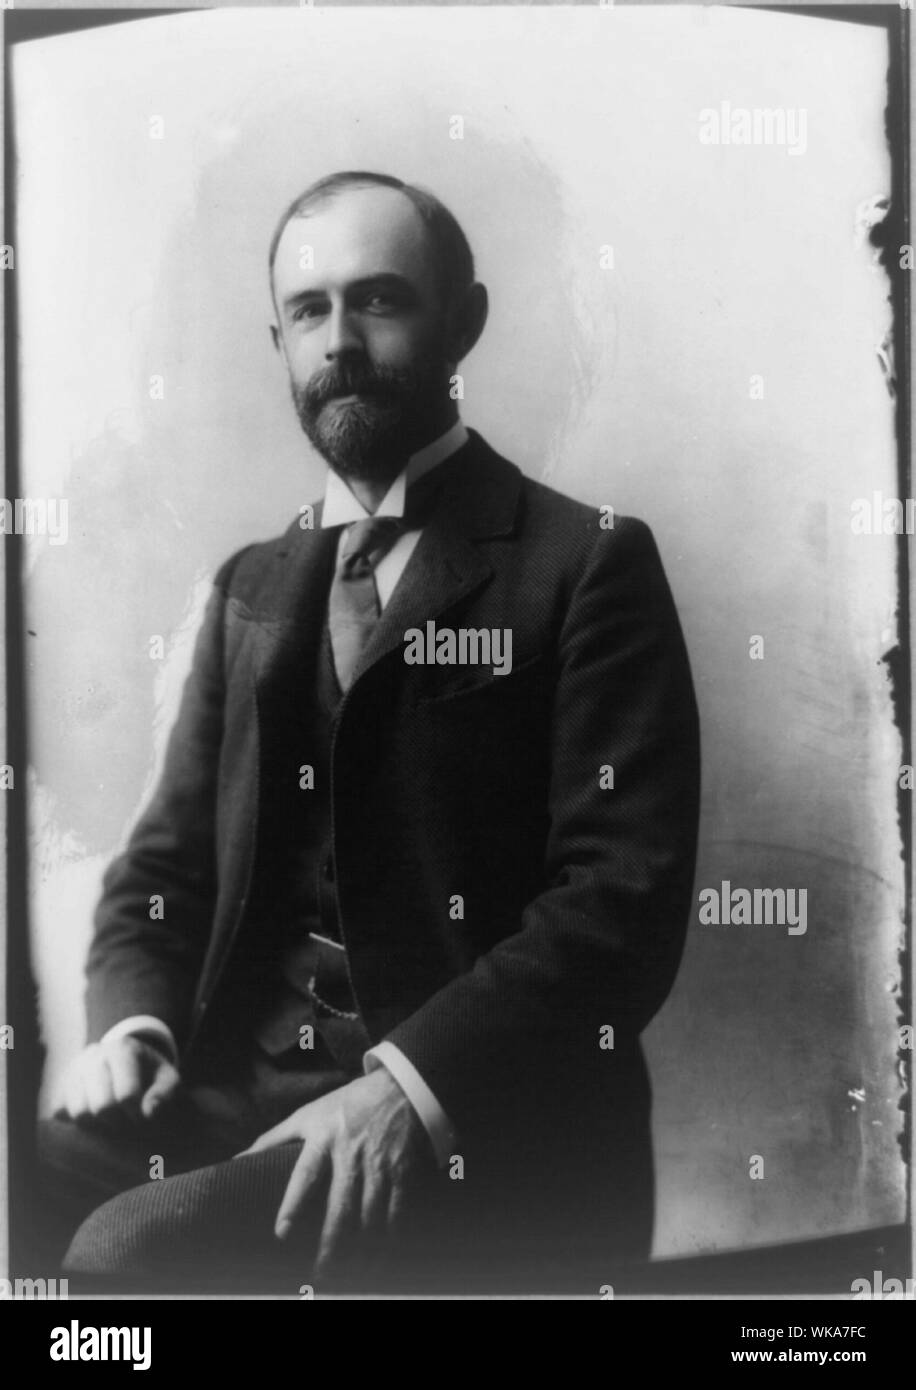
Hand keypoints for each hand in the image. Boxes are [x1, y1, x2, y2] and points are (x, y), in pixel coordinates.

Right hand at [54, 1034, 180, 1123]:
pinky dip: (75, 1125)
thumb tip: (149, 1112)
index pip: (126, 1095)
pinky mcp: (59, 1087)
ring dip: (97, 1127)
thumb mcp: (167, 1078)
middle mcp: (93, 1055)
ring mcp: (72, 1070)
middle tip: (128, 1126)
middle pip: (102, 1107)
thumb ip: (166, 1093)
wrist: (126, 1063)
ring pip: (79, 1113)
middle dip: (118, 1124)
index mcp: (123, 1049)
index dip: (137, 1117)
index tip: (144, 1120)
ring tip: (112, 1124)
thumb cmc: (150, 1074)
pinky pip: (60, 1113)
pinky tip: (95, 1122)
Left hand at [240, 1067, 431, 1282]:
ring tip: (350, 1278)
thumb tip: (237, 1160)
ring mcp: (379, 1164)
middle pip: (341, 1205)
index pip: (305, 1174)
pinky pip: (396, 1211)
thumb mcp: (308, 1114)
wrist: (401, 1088)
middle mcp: (351, 1154)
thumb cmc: (346, 1104)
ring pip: (371, 1215)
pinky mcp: (402, 1172)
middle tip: (320, 1275)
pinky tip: (381, 1259)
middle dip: (332, 1243)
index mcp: (323, 1138)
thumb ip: (273, 1138)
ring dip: (362, 1250)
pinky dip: (390, 1237)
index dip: (293, 1203)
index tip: (282, 1232)